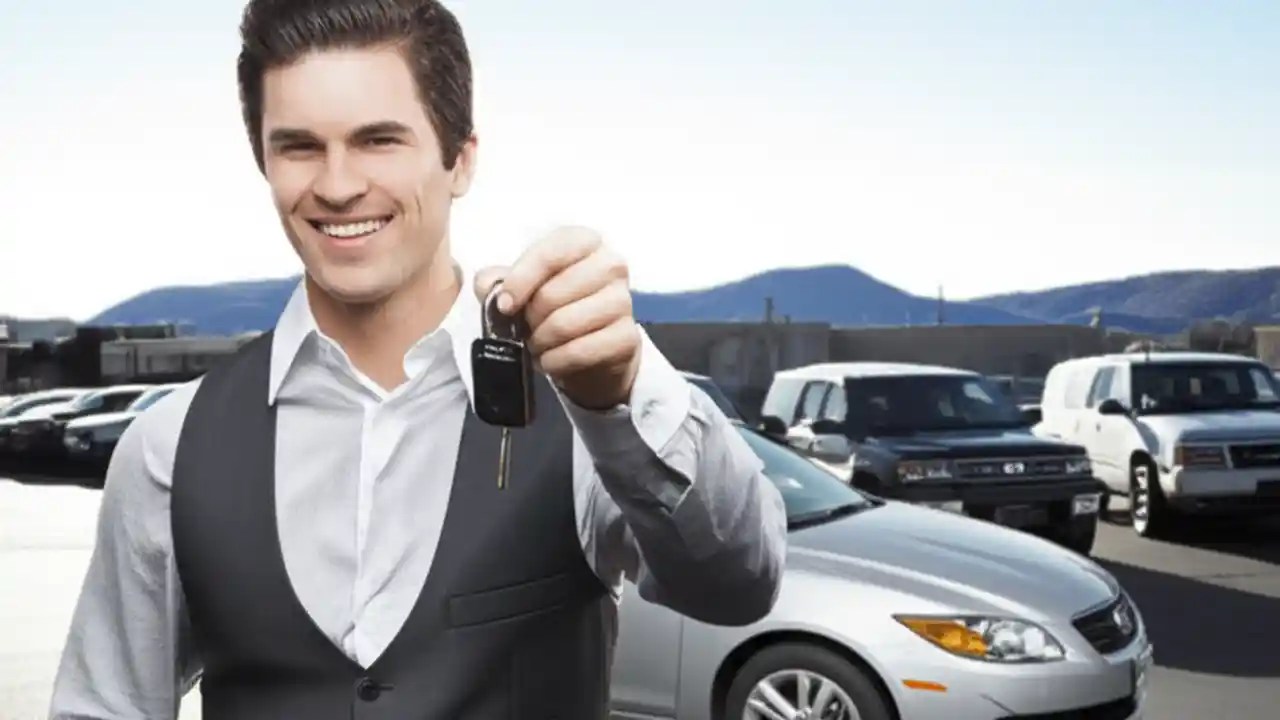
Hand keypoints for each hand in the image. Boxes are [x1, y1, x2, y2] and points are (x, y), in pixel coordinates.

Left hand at [474, 226, 640, 409]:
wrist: (595, 347)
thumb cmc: (558, 307)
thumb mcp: (525, 287)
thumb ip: (499, 280)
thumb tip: (488, 285)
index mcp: (585, 242)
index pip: (551, 253)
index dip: (522, 280)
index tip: (505, 305)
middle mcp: (611, 265)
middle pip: (554, 293)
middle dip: (530, 318)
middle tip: (525, 329)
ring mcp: (623, 301)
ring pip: (566, 323)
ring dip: (541, 341)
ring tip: (537, 344)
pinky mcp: (627, 337)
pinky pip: (580, 351)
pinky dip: (555, 360)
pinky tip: (550, 359)